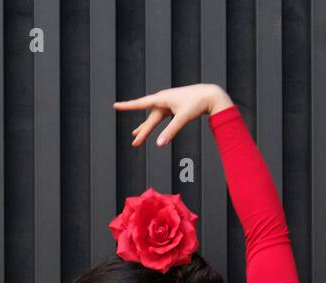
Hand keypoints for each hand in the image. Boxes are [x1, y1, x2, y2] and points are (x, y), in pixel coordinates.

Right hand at [114, 83, 233, 147]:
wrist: (210, 95)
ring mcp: (168, 103)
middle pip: (150, 119)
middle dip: (142, 132)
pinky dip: (155, 123)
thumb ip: (170, 132)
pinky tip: (151, 127)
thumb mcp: (182, 119)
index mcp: (162, 99)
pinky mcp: (174, 106)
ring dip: (146, 128)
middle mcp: (163, 100)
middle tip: (134, 144)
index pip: (140, 104)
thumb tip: (159, 145)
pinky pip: (161, 117)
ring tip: (136, 136)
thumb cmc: (197, 104)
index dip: (127, 106)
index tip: (115, 106)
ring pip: (154, 118)